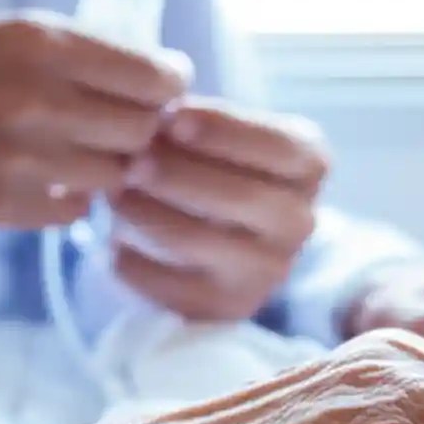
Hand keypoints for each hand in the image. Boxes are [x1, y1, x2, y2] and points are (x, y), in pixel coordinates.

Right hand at [0, 14, 188, 227]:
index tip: (165, 87)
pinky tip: (46, 175)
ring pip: (117, 176)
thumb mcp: (12, 34)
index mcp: (41, 46)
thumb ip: (89, 56)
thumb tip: (168, 80)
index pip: (154, 78)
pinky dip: (73, 195)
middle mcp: (37, 102)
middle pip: (144, 131)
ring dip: (110, 165)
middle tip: (122, 122)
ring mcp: (22, 161)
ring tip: (78, 147)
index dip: (169, 85)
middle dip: (143, 128)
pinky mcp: (6, 206)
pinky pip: (79, 209)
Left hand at [108, 99, 327, 320]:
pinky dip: (136, 263)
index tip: (173, 118)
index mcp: (308, 166)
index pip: (281, 148)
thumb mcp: (213, 129)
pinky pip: (175, 286)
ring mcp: (270, 269)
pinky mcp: (231, 305)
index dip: (226, 131)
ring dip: (149, 215)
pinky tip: (116, 243)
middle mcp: (300, 221)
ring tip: (114, 196)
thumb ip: (192, 120)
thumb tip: (155, 121)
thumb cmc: (205, 160)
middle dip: (181, 177)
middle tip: (132, 162)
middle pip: (247, 199)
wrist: (205, 228)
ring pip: (205, 242)